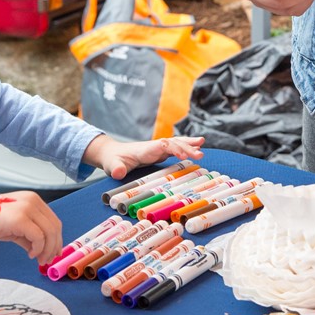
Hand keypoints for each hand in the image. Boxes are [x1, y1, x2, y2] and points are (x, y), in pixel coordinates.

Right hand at [0, 191, 61, 262]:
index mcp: (32, 199)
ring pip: (49, 232)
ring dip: (47, 250)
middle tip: (48, 260)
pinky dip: (38, 249)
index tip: (54, 252)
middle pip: (55, 226)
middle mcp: (33, 201)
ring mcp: (27, 208)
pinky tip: (30, 254)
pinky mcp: (20, 218)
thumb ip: (28, 235)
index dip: (56, 238)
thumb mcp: (13, 226)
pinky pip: (39, 237)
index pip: (53, 220)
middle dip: (54, 246)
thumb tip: (40, 249)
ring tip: (39, 260)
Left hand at [86, 134, 206, 180]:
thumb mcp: (112, 166)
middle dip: (186, 147)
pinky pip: (176, 147)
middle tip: (200, 155)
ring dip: (188, 144)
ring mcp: (158, 148)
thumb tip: (118, 172)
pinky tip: (197, 146)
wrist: (113, 153)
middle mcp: (154, 146)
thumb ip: (116, 168)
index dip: (172, 148)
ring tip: (202, 143)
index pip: (161, 145)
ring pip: (176, 143)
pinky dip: (186, 146)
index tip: (182, 155)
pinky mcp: (160, 152)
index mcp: (145, 149)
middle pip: (172, 143)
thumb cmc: (113, 160)